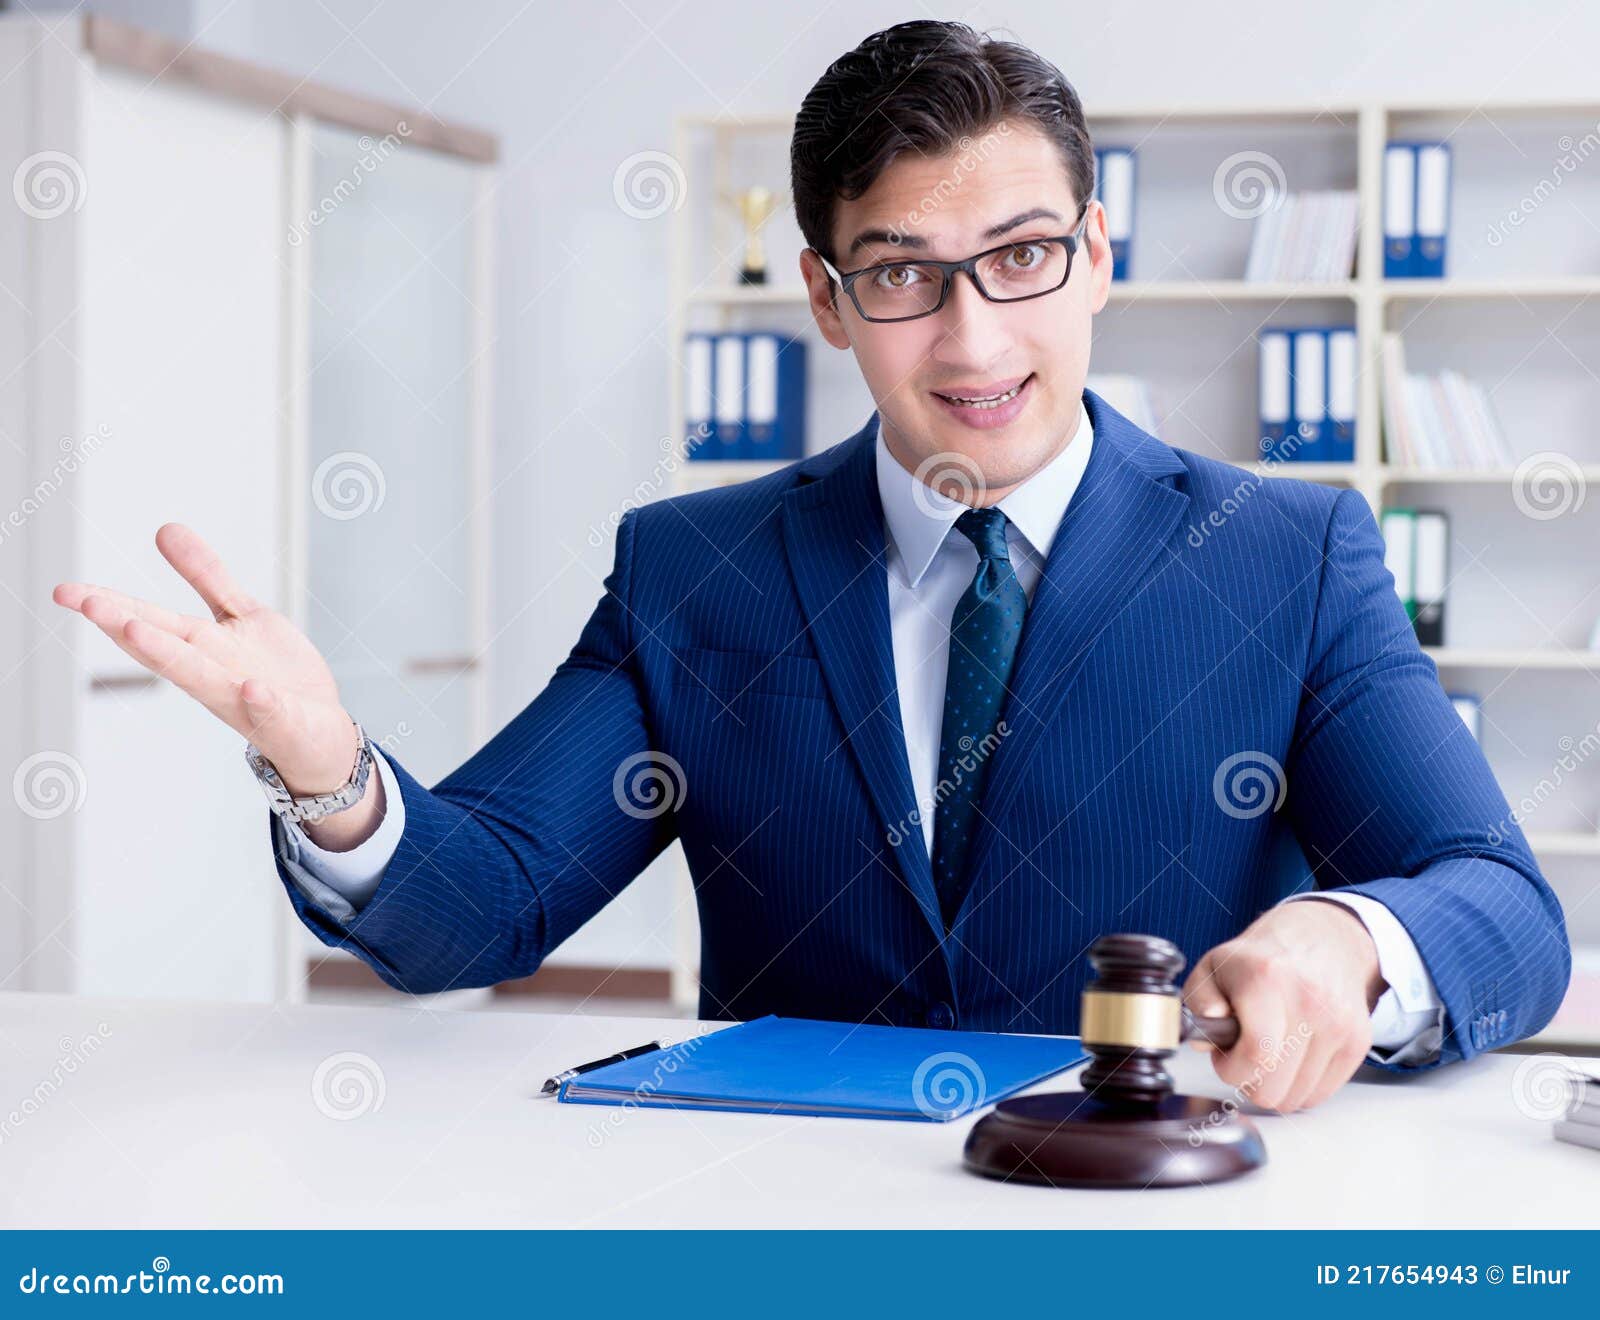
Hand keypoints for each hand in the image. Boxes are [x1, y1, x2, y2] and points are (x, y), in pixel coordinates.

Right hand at [53, 523, 357, 795]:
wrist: (318, 733)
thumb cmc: (273, 675)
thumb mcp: (241, 615)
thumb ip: (206, 577)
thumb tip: (165, 528)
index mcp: (201, 649)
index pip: (149, 624)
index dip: (110, 607)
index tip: (67, 592)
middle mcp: (214, 675)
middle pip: (166, 649)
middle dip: (129, 627)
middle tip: (88, 604)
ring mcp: (246, 700)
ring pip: (203, 680)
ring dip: (170, 657)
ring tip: (133, 629)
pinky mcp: (283, 718)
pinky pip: (271, 710)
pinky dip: (260, 700)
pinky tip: (252, 688)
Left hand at [1181, 899, 1385, 1112]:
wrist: (1321, 938)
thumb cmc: (1260, 959)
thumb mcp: (1213, 967)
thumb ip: (1197, 1004)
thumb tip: (1204, 1040)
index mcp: (1266, 979)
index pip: (1256, 1055)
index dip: (1231, 1069)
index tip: (1223, 1055)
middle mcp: (1309, 1001)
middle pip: (1275, 1089)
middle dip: (1249, 1080)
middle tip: (1245, 1052)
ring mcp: (1338, 1024)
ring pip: (1297, 1098)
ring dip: (1276, 1084)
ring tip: (1269, 1050)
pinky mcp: (1358, 1041)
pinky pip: (1321, 1094)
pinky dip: (1300, 1085)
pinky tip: (1291, 1057)